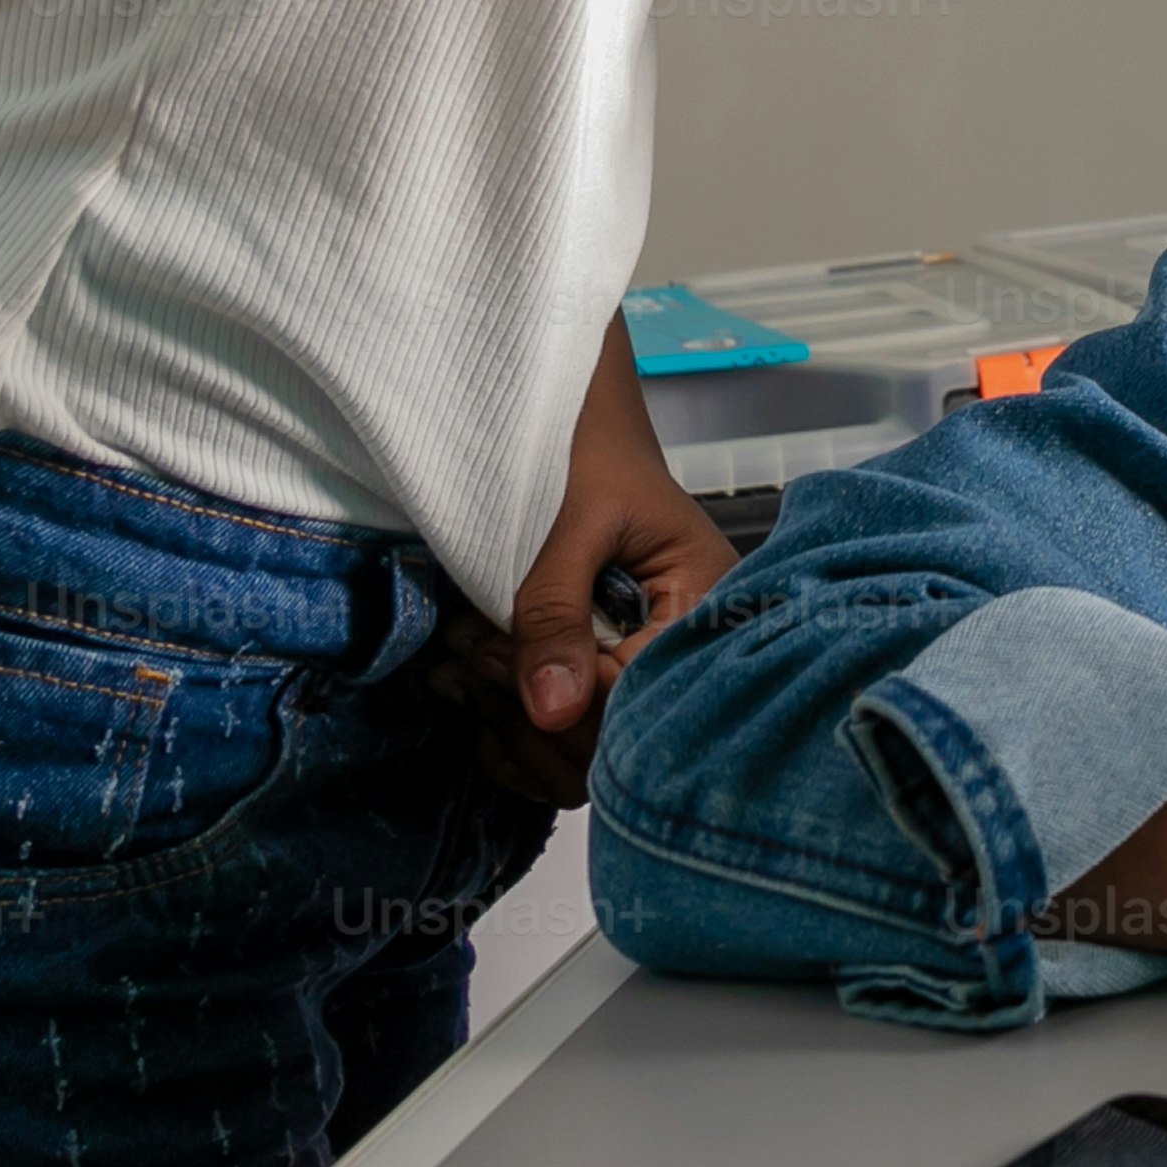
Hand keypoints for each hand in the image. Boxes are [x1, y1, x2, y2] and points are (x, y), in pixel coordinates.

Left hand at [453, 327, 733, 805]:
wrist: (565, 407)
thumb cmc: (585, 442)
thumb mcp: (574, 518)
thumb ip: (557, 611)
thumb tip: (550, 713)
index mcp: (702, 609)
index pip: (640, 703)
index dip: (564, 698)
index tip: (493, 651)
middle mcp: (678, 654)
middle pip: (612, 747)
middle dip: (528, 715)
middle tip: (472, 650)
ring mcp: (633, 671)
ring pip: (576, 758)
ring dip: (507, 723)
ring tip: (463, 657)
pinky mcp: (590, 675)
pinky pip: (550, 744)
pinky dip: (501, 729)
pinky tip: (465, 681)